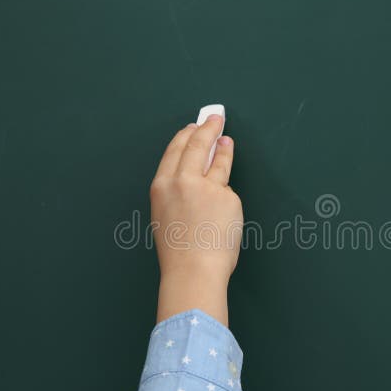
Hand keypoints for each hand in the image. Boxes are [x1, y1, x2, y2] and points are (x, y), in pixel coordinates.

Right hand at [150, 115, 241, 325]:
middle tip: (215, 119)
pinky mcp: (228, 197)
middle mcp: (182, 180)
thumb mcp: (166, 215)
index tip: (193, 127)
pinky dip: (227, 196)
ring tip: (227, 140)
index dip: (186, 136)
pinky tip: (226, 203)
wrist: (193, 270)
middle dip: (207, 128)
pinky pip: (228, 192)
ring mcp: (207, 187)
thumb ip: (177, 192)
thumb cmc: (178, 251)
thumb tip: (196, 174)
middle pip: (197, 145)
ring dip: (223, 148)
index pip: (175, 150)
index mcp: (162, 186)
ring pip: (218, 161)